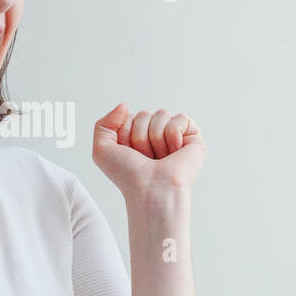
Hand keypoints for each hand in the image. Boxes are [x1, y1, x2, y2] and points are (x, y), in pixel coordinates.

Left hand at [91, 103, 205, 194]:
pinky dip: (173, 134)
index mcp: (137, 138)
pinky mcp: (193, 138)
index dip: (125, 134)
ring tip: (159, 157)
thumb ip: (103, 123)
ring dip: (155, 138)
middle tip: (145, 158)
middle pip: (144, 114)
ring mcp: (175, 136)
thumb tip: (124, 106)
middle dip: (140, 137)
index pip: (128, 116)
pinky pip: (180, 118)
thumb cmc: (128, 176)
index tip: (129, 154)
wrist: (150, 189)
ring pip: (161, 114)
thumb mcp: (102, 150)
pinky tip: (174, 151)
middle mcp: (156, 136)